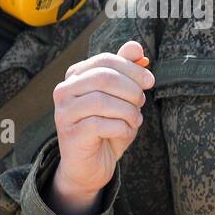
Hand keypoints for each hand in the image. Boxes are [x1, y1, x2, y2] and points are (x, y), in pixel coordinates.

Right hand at [49, 40, 152, 214]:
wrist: (90, 166)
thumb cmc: (106, 128)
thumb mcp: (120, 98)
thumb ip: (125, 71)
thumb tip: (136, 48)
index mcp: (75, 76)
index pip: (105, 60)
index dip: (132, 68)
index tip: (150, 81)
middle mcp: (64, 91)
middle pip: (103, 77)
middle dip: (131, 89)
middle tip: (141, 103)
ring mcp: (64, 113)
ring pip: (102, 101)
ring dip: (128, 111)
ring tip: (135, 120)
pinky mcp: (70, 135)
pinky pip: (101, 124)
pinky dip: (121, 128)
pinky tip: (125, 132)